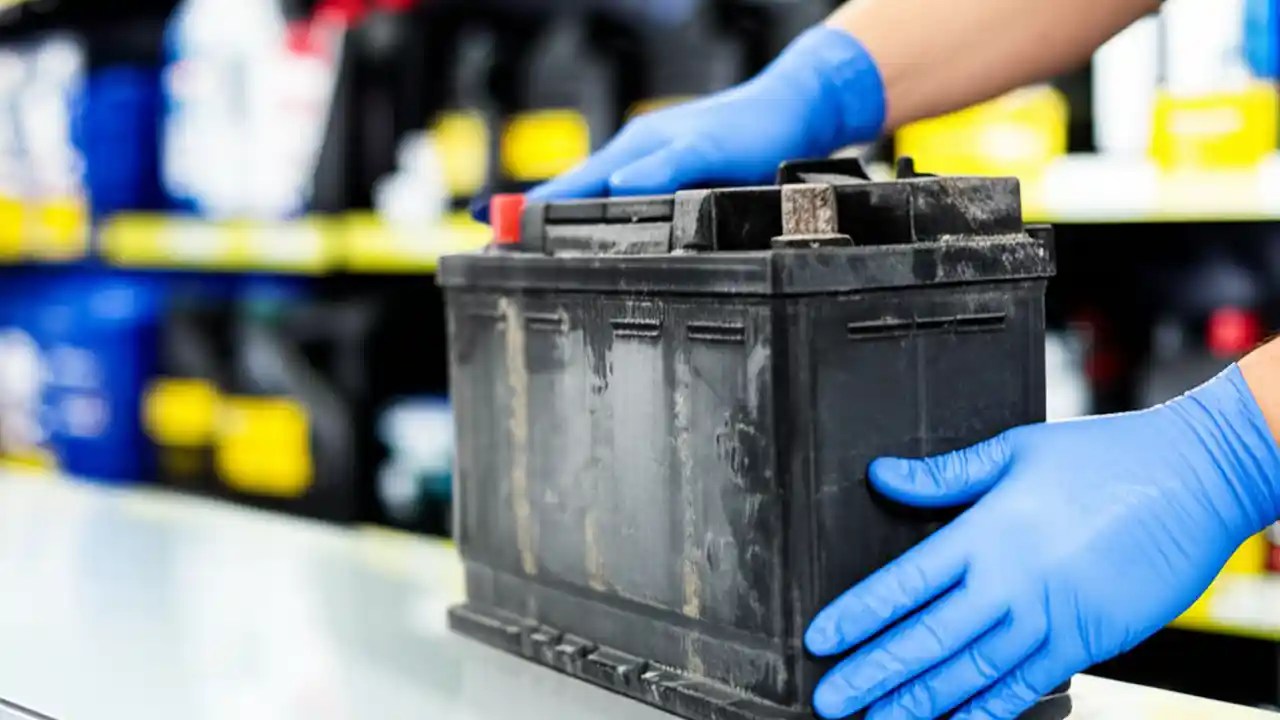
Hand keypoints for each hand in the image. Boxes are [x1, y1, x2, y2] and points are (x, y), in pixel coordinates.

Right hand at [479, 26, 883, 216]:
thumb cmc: (757, 129)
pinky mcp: (674, 181)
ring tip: (537, 255)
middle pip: (575, 196)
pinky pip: (627, 207)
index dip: (530, 212)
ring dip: (568, 225)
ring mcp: (653, 170)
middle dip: (538, 223)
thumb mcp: (710, 149)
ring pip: (598, 203)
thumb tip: (619, 191)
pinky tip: (604, 242)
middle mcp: (636, 159)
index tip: (494, 233)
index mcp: (634, 151)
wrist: (797, 111)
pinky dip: (604, 223)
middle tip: (505, 254)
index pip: (569, 187)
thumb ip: (666, 168)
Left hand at [804, 365, 1279, 719]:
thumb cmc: (1105, 457)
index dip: (858, 615)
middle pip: (926, 639)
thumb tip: (882, 475)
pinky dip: (986, 712)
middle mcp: (1010, 583)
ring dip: (918, 703)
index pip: (904, 583)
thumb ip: (944, 475)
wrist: (1197, 480)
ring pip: (969, 673)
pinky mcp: (1085, 642)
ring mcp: (1048, 618)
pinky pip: (1025, 687)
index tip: (820, 639)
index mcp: (985, 533)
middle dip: (873, 674)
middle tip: (830, 700)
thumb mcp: (1016, 451)